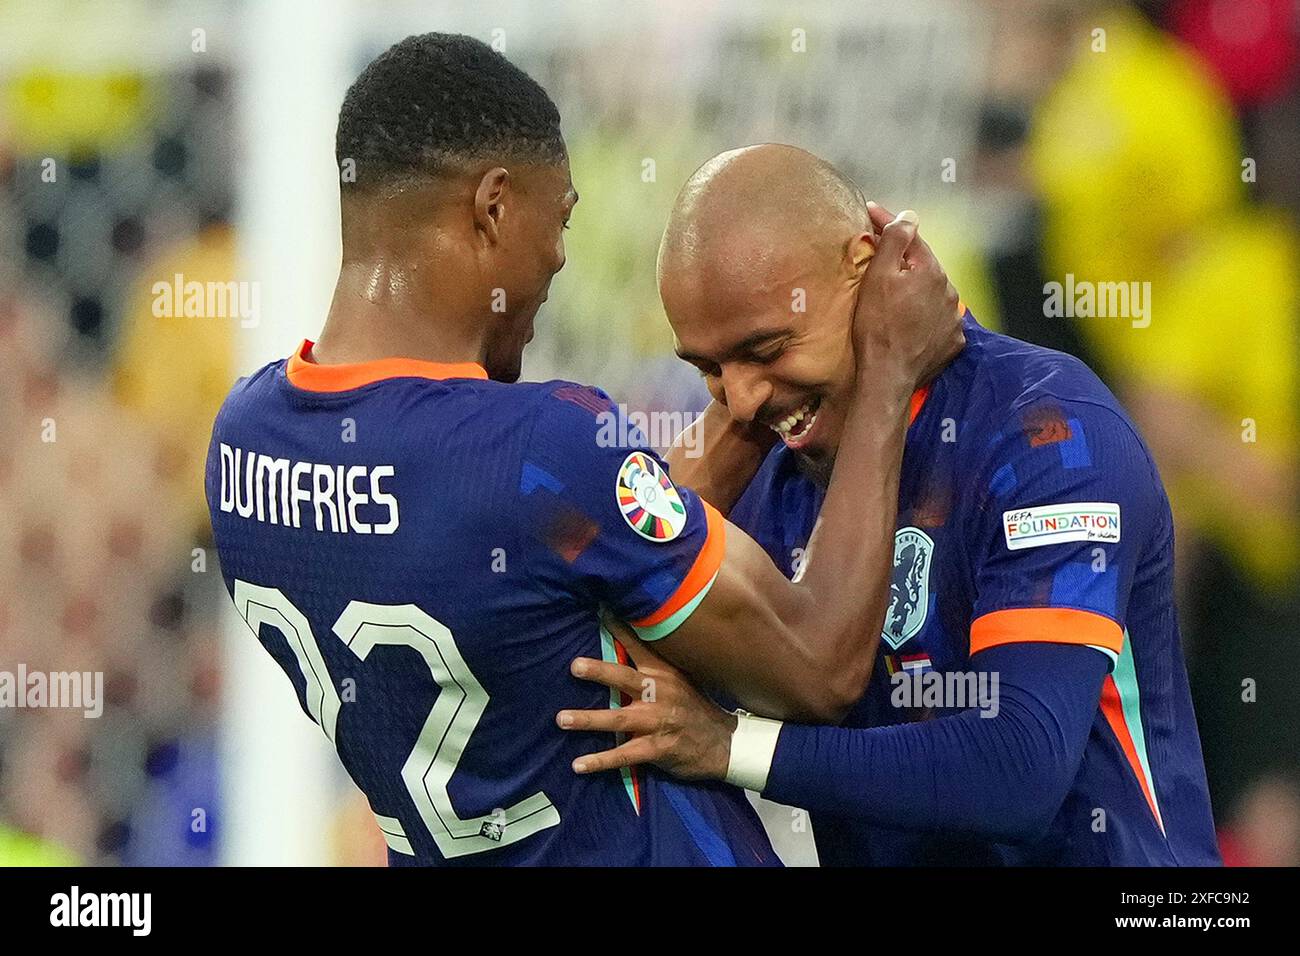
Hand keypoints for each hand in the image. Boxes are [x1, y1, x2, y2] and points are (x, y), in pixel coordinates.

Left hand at [557, 631, 736, 781]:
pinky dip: (600, 761)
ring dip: (588, 719)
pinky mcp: (656, 749)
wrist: (724, 743)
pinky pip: (624, 755)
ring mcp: (657, 722)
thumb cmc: (694, 707)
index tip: (599, 609)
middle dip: (598, 671)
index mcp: (663, 672)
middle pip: (624, 678)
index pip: (639, 645)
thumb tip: (625, 640)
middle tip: (574, 666)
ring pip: (618, 719)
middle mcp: (658, 693)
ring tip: (561, 719)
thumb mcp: (680, 678)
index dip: (619, 627)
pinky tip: (578, 765)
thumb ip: (653, 664)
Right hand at [852, 201, 964, 387]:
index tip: (871, 212)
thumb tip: (909, 216)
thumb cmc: (876, 326)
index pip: (911, 238)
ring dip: (917, 290)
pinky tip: (910, 322)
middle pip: (924, 266)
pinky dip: (926, 316)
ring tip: (896, 297)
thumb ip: (895, 241)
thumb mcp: (877, 277)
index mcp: (931, 271)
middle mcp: (949, 291)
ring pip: (934, 294)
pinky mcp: (953, 342)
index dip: (889, 223)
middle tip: (881, 259)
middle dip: (905, 261)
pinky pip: (939, 321)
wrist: (887, 375)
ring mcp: (954, 319)